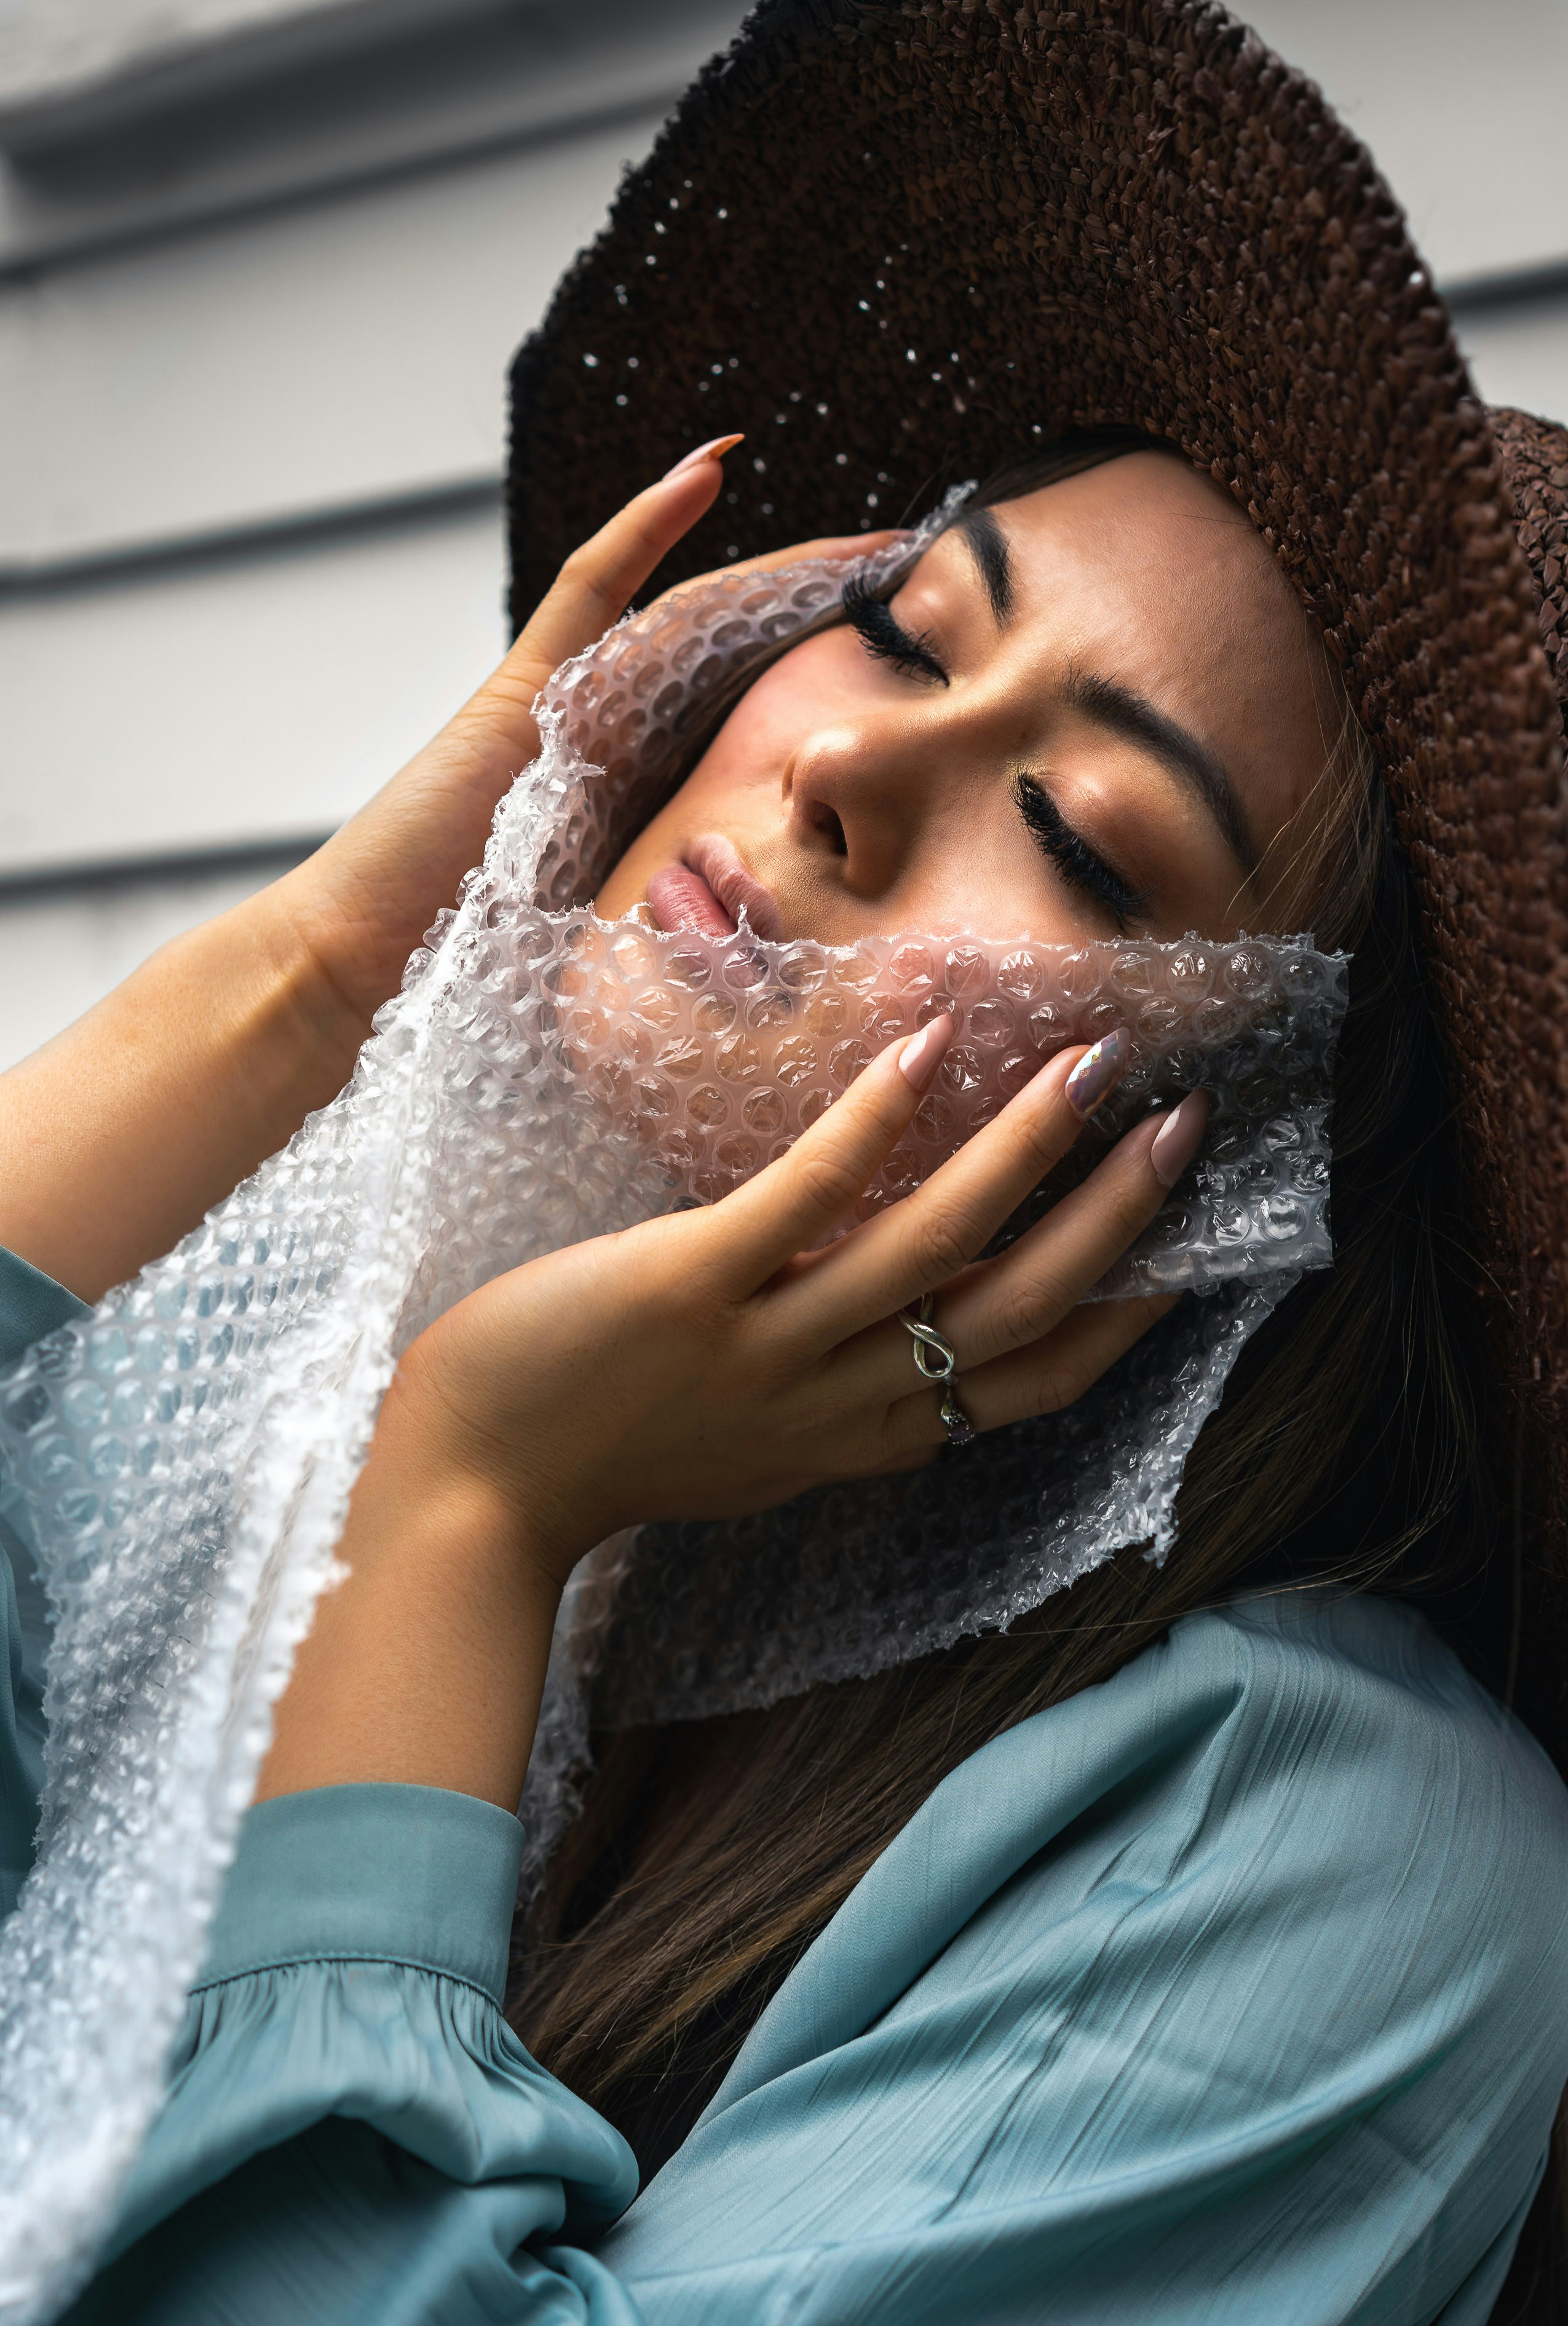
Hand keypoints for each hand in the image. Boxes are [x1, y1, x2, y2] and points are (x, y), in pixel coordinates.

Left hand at [259, 1022, 1201, 1807]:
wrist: (463, 1493)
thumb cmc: (597, 1443)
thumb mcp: (746, 1433)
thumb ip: (825, 1373)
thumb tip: (883, 1282)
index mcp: (852, 1436)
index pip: (1023, 1385)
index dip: (1117, 1318)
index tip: (1185, 1252)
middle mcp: (831, 1402)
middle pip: (1011, 1312)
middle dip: (1114, 1220)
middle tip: (1185, 1125)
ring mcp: (763, 1348)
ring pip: (930, 1251)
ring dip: (1026, 1154)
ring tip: (1093, 1065)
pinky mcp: (684, 1289)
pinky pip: (801, 1202)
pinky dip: (872, 1126)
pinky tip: (925, 1049)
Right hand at [270, 447, 894, 1042]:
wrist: (368, 967)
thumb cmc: (478, 980)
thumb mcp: (620, 954)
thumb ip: (684, 934)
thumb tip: (779, 984)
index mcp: (645, 791)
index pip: (751, 710)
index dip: (824, 673)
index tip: (907, 659)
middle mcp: (614, 733)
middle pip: (737, 649)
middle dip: (821, 607)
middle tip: (916, 569)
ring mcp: (569, 701)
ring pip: (692, 613)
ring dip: (779, 570)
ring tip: (871, 541)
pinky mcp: (526, 688)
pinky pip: (595, 585)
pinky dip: (648, 524)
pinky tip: (713, 466)